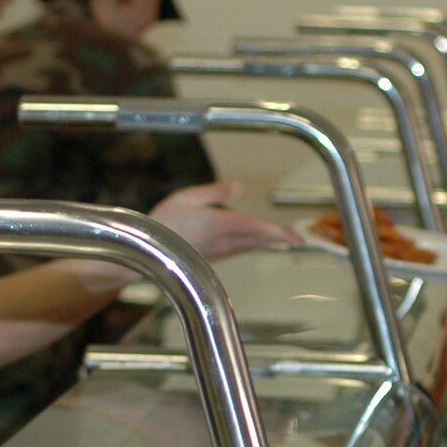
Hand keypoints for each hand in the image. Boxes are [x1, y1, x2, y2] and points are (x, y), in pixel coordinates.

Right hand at [150, 181, 298, 260]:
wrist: (147, 253)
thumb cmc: (162, 223)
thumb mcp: (187, 198)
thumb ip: (215, 193)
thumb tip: (238, 188)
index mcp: (218, 224)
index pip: (256, 228)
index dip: (278, 232)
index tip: (296, 237)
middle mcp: (223, 241)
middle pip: (259, 239)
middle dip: (280, 238)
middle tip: (299, 238)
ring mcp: (220, 251)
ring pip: (252, 246)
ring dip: (269, 242)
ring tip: (285, 238)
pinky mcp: (215, 257)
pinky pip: (241, 250)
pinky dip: (254, 244)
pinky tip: (260, 241)